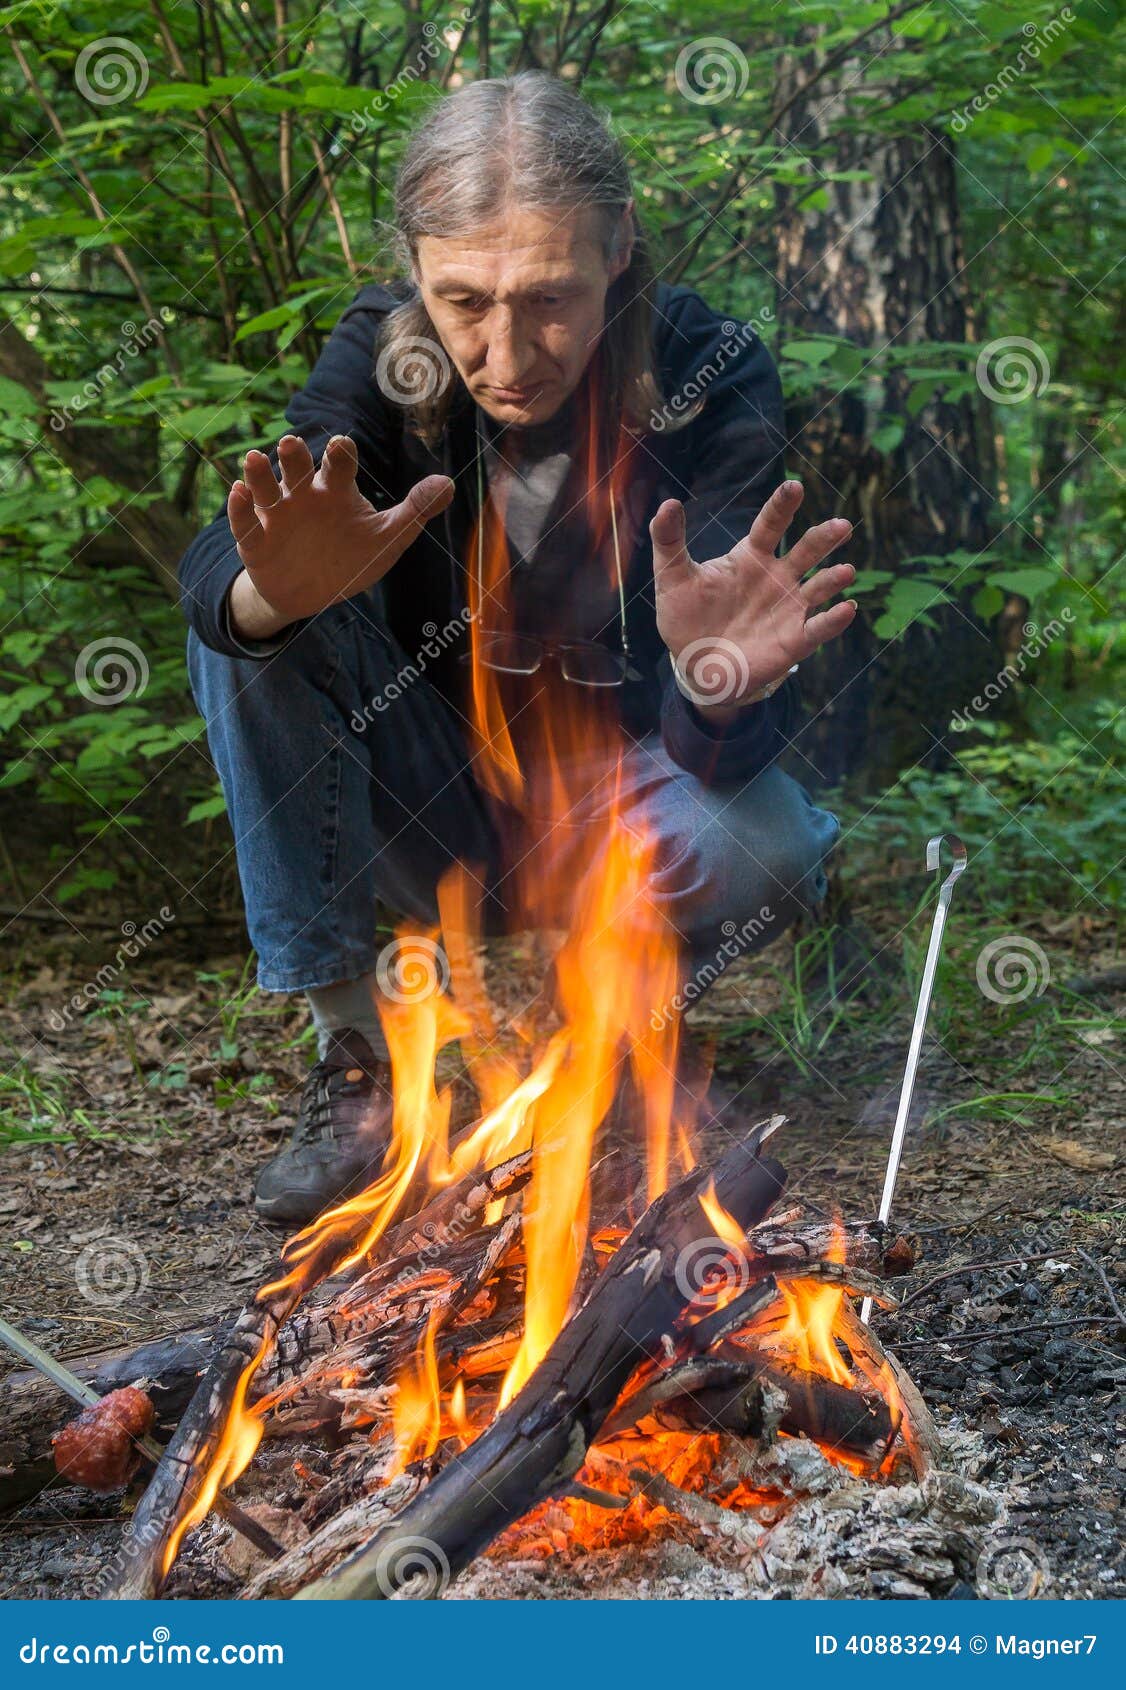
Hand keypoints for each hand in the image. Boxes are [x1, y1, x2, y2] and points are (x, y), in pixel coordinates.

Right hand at [226, 433, 453, 639]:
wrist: (312, 594)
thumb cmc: (352, 558)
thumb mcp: (387, 538)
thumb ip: (415, 511)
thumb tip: (448, 484)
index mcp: (336, 491)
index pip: (339, 464)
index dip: (339, 454)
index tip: (341, 446)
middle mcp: (304, 496)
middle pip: (298, 469)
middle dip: (294, 457)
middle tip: (292, 444)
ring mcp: (277, 516)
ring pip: (265, 489)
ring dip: (259, 475)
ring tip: (254, 460)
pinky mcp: (256, 540)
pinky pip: (244, 522)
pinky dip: (238, 509)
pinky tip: (236, 493)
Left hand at [651, 479, 857, 723]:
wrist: (695, 665)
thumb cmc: (686, 616)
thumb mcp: (672, 577)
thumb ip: (669, 540)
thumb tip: (667, 503)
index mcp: (751, 557)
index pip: (771, 524)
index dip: (782, 506)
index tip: (794, 487)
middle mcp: (777, 577)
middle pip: (806, 551)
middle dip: (823, 538)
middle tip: (841, 524)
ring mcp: (789, 608)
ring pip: (819, 587)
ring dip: (834, 579)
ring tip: (845, 571)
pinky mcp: (795, 639)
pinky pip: (819, 628)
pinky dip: (834, 620)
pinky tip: (846, 609)